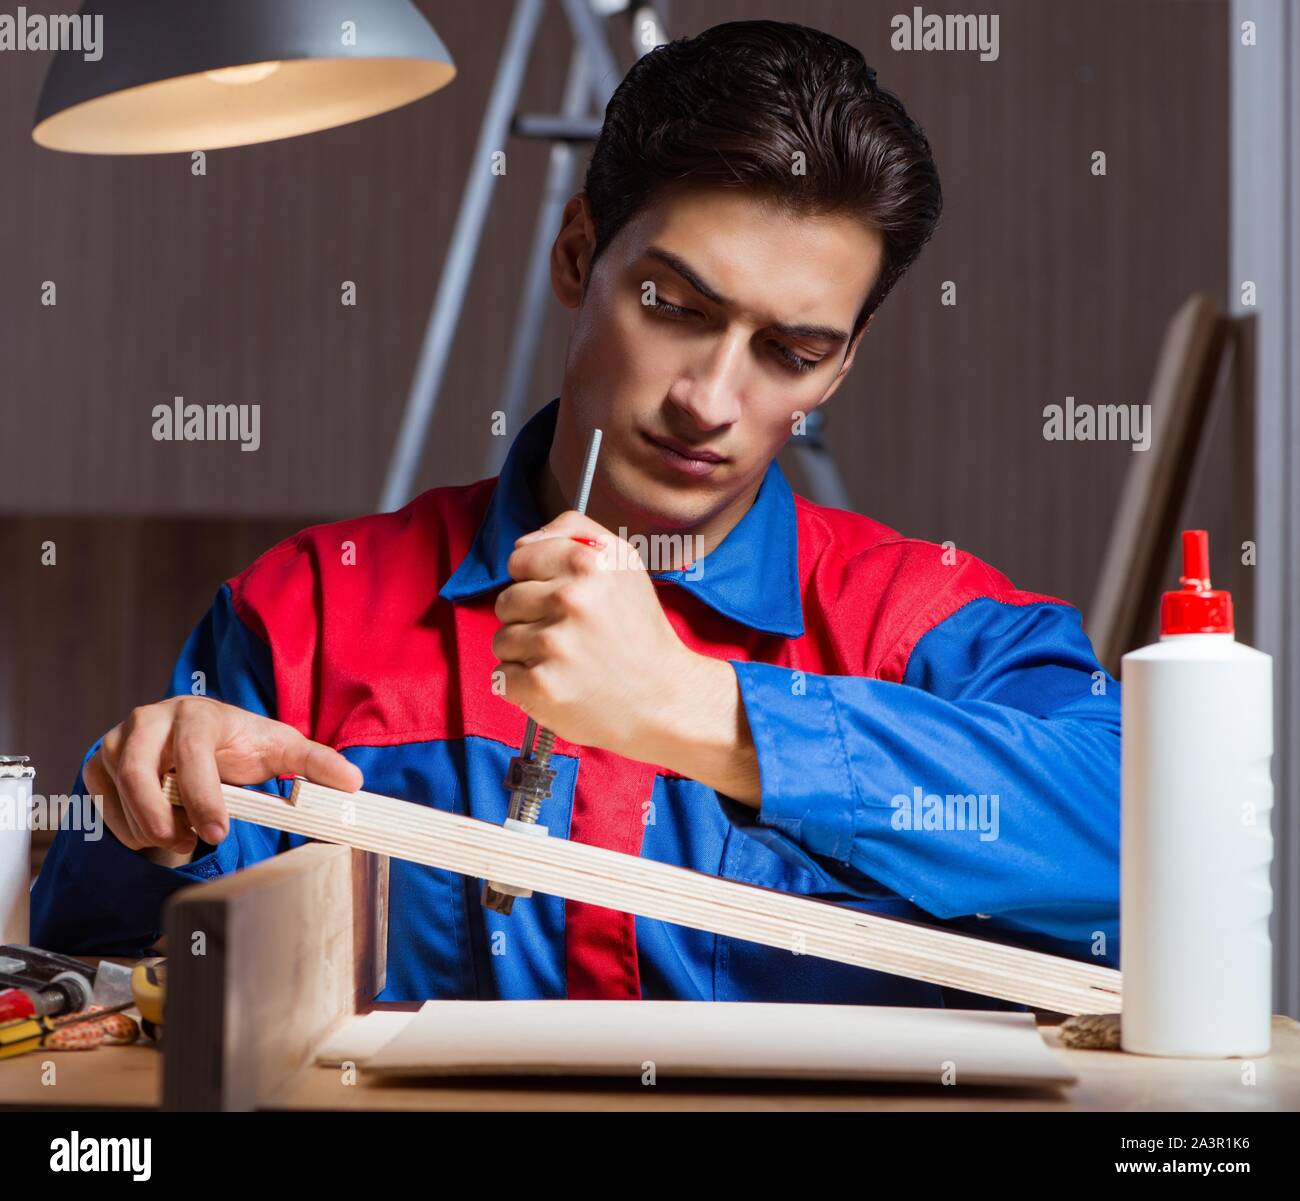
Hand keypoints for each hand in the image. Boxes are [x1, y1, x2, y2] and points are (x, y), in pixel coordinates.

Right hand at [83, 696, 362, 865]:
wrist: (204, 734)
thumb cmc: (241, 742)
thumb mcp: (280, 748)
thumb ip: (315, 763)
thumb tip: (353, 782)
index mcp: (198, 714)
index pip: (190, 754)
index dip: (201, 797)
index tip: (219, 834)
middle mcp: (151, 720)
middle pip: (137, 773)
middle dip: (161, 818)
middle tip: (192, 844)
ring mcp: (119, 738)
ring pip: (116, 792)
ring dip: (145, 827)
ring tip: (181, 837)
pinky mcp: (101, 761)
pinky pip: (101, 803)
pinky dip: (127, 827)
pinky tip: (158, 829)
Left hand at [491, 511, 702, 757]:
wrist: (664, 699)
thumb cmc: (640, 632)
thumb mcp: (624, 564)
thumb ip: (575, 533)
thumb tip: (521, 544)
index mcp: (590, 564)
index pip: (519, 560)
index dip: (533, 581)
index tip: (556, 599)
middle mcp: (571, 599)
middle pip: (506, 601)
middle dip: (529, 619)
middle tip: (568, 636)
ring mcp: (555, 644)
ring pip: (502, 640)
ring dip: (526, 654)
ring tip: (566, 661)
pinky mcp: (542, 685)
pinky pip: (502, 677)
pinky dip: (523, 686)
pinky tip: (558, 684)